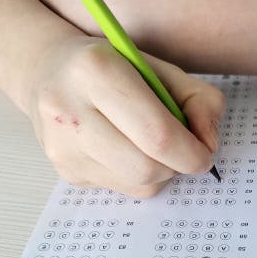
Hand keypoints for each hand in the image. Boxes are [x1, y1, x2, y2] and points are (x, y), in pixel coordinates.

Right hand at [24, 36, 224, 196]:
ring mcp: (63, 147)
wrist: (47, 71)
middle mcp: (70, 110)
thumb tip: (208, 144)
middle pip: (145, 168)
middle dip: (176, 166)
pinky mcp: (65, 172)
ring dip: (159, 173)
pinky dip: (138, 176)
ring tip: (151, 145)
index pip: (157, 133)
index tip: (204, 152)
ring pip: (137, 185)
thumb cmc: (113, 68)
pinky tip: (126, 149)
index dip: (191, 152)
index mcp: (96, 71)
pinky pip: (122, 189)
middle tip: (181, 151)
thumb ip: (198, 100)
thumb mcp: (160, 68)